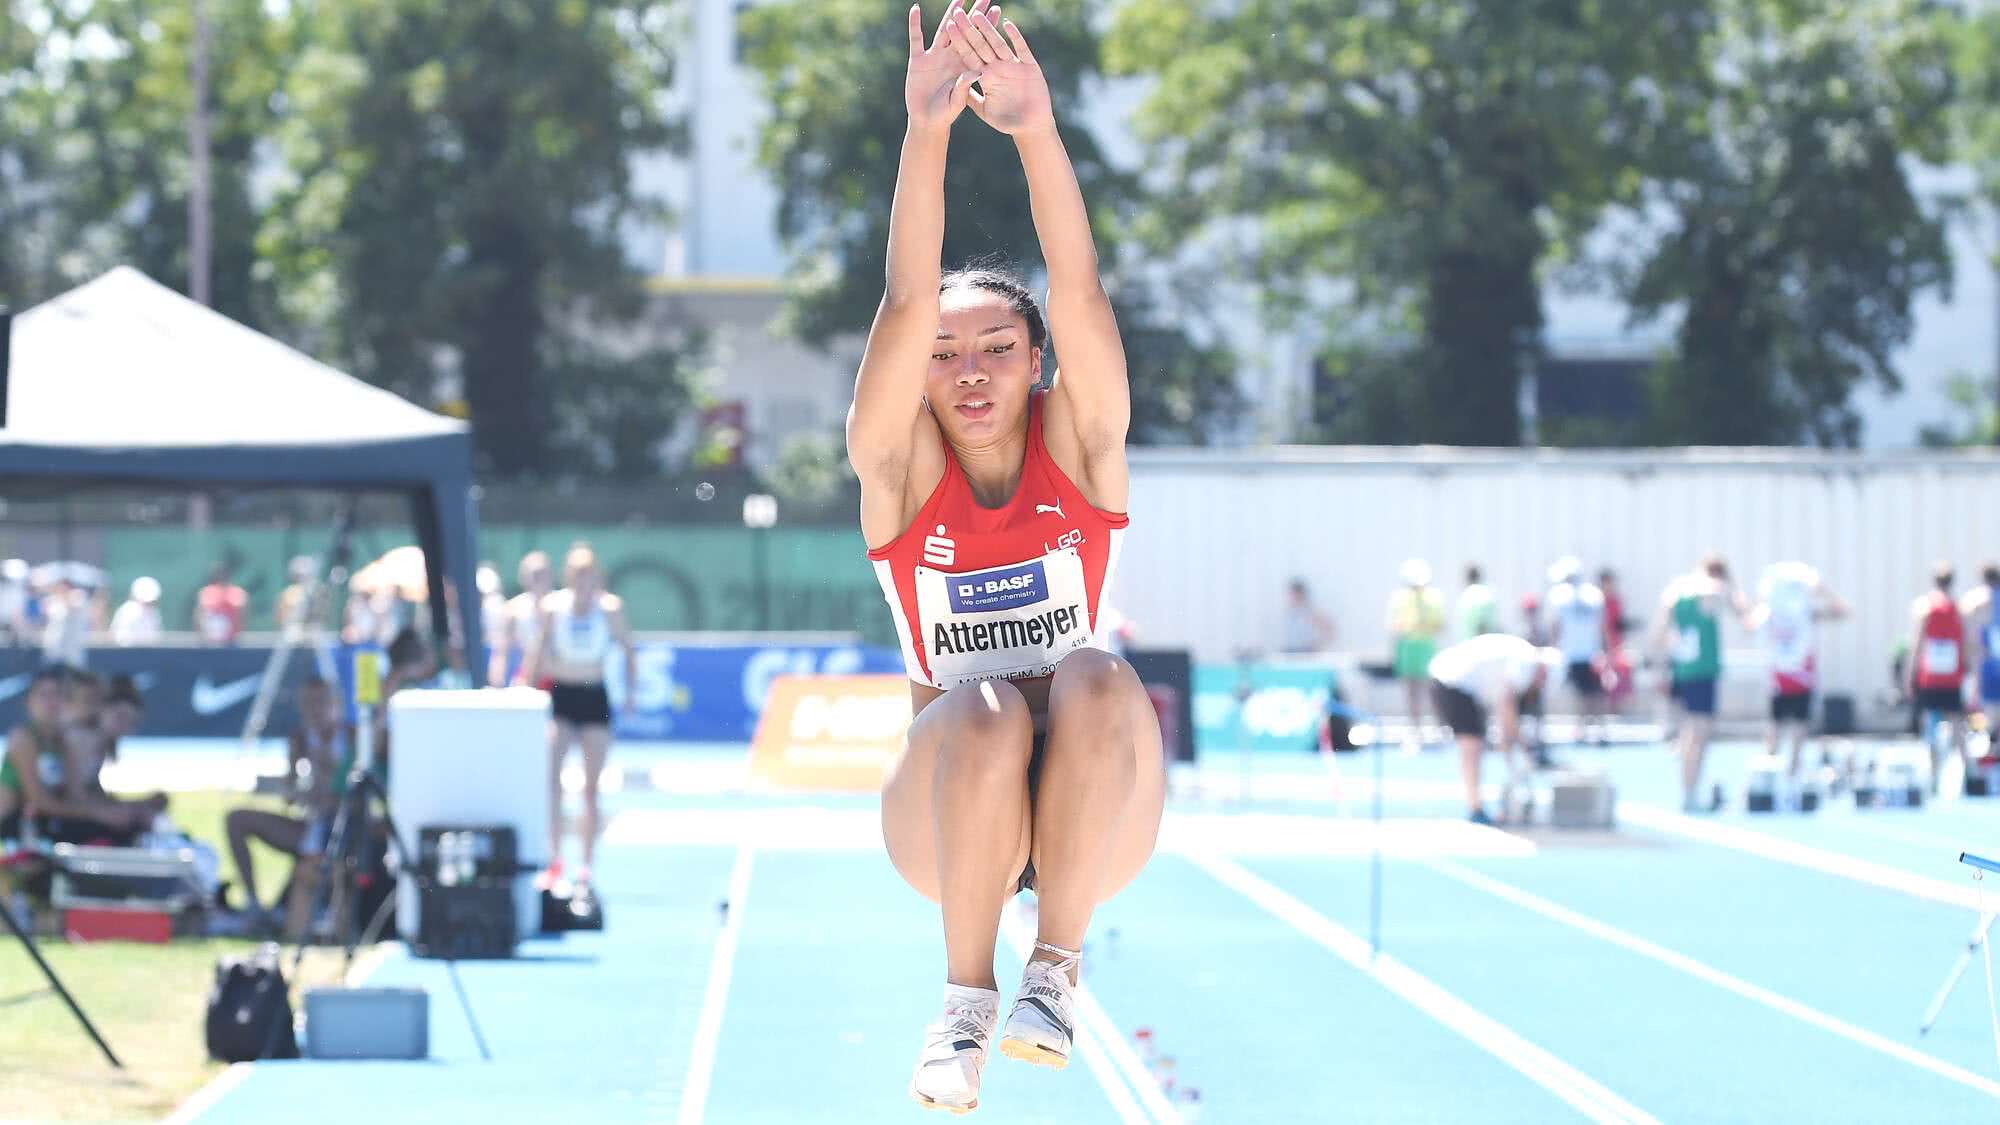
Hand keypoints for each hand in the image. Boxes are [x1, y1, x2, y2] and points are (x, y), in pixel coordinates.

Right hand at [904, 1, 983, 131]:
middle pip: (963, 31)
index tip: (996, 10)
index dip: (986, 26)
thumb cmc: (945, 114)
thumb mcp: (957, 103)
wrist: (926, 122)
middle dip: (973, 14)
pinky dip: (914, 24)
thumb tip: (977, 71)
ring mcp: (934, 57)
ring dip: (950, 14)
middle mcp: (951, 58)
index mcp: (964, 66)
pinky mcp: (917, 60)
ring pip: (943, 30)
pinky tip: (915, 8)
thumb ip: (965, 87)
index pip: (977, 42)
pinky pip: (916, 39)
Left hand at [942, 7, 1052, 136]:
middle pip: (981, 45)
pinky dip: (1016, 37)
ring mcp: (1013, 66)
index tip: (949, 26)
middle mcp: (997, 68)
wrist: (1030, 128)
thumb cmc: (1007, 122)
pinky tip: (1008, 25)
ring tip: (978, 14)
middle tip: (959, 12)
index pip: (969, 55)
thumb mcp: (983, 110)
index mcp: (985, 76)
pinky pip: (1021, 49)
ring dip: (988, 30)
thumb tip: (953, 84)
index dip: (959, 41)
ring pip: (998, 44)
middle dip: (970, 29)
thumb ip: (969, 97)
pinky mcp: (1030, 67)